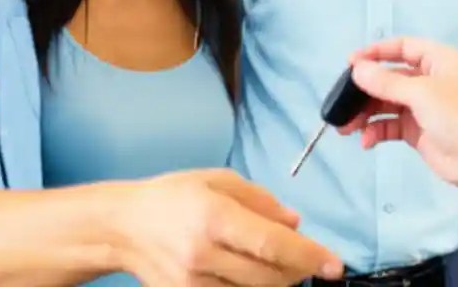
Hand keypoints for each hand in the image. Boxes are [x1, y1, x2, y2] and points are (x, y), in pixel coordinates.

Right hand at [116, 169, 342, 285]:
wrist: (122, 227)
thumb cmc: (171, 198)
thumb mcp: (217, 181)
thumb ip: (261, 200)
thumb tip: (296, 223)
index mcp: (213, 217)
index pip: (272, 244)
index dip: (309, 256)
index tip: (335, 265)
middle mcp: (202, 254)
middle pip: (269, 276)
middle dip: (298, 270)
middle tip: (310, 260)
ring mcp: (193, 283)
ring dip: (277, 281)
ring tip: (278, 263)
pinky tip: (253, 273)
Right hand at [338, 38, 457, 196]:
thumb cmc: (457, 117)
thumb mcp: (420, 94)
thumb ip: (386, 82)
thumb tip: (358, 69)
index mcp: (436, 61)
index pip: (402, 47)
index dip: (376, 52)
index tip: (351, 63)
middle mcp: (428, 80)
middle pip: (388, 77)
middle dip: (365, 90)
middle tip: (343, 101)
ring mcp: (421, 106)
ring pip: (385, 103)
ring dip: (365, 114)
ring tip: (347, 127)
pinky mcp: (416, 129)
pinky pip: (389, 125)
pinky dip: (376, 131)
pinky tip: (367, 141)